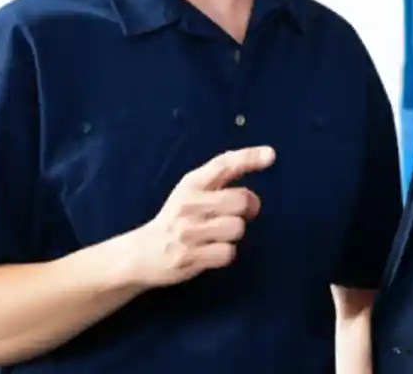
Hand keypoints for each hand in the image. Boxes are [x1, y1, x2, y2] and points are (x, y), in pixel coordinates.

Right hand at [126, 146, 275, 288]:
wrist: (141, 254)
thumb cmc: (176, 219)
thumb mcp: (191, 192)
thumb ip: (219, 182)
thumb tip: (256, 185)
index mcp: (191, 184)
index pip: (223, 164)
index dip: (248, 157)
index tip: (271, 154)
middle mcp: (189, 204)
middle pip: (239, 200)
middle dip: (248, 208)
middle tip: (241, 214)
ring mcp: (188, 231)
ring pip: (236, 228)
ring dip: (233, 234)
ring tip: (216, 236)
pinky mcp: (189, 257)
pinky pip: (228, 253)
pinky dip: (224, 254)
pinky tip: (209, 252)